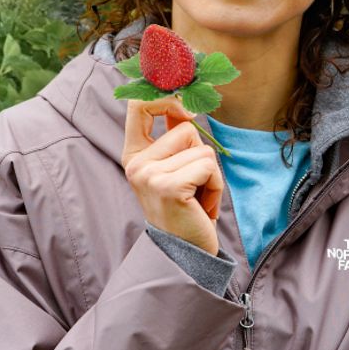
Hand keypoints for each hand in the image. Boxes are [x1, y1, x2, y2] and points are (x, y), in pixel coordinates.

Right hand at [122, 97, 222, 255]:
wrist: (187, 253)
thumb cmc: (185, 208)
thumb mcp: (175, 168)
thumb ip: (174, 135)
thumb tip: (185, 100)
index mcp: (133, 154)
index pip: (139, 103)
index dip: (167, 96)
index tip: (187, 109)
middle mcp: (136, 163)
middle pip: (185, 127)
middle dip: (201, 155)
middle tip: (193, 186)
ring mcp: (149, 175)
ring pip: (201, 148)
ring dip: (210, 174)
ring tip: (197, 198)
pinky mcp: (169, 187)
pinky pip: (208, 166)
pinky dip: (215, 186)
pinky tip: (202, 207)